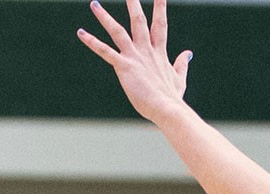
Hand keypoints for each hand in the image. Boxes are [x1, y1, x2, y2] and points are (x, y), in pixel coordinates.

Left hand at [77, 0, 192, 124]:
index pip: (160, 24)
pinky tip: (81, 33)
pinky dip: (92, 42)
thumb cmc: (172, 97)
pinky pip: (105, 51)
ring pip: (118, 31)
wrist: (167, 108)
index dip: (160, 7)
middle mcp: (146, 50)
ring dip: (104, 17)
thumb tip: (188, 53)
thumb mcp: (179, 78)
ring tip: (93, 4)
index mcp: (159, 52)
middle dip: (133, 4)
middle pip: (138, 20)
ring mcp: (134, 57)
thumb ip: (182, 64)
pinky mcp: (124, 66)